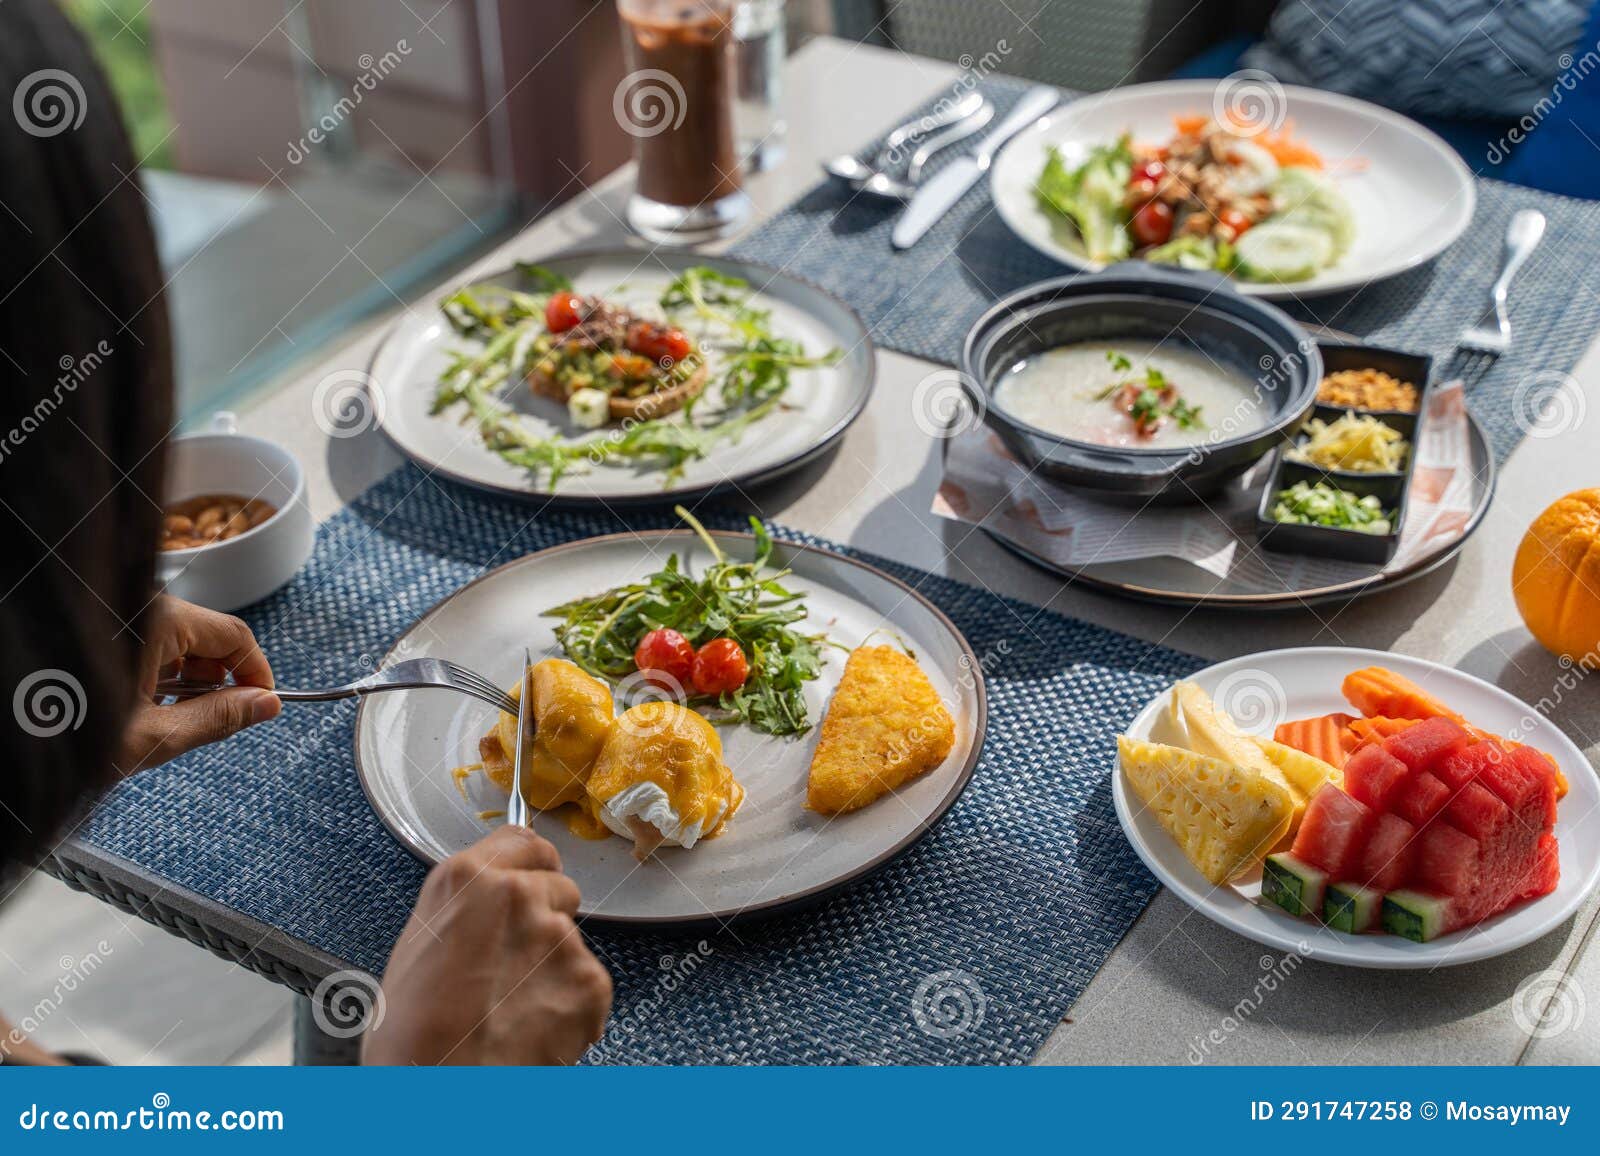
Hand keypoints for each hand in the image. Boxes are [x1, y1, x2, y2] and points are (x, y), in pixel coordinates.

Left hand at [116, 595, 279, 773]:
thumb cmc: (62, 733)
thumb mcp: (152, 735)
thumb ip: (217, 717)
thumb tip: (266, 705)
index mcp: (157, 620)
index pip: (234, 635)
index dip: (255, 674)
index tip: (261, 705)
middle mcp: (139, 607)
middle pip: (205, 641)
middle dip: (212, 685)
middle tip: (197, 724)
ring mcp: (119, 615)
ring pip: (176, 646)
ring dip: (179, 684)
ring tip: (151, 720)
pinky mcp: (102, 629)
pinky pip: (147, 646)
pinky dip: (151, 677)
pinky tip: (130, 707)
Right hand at [363, 826, 611, 1065]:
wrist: (437, 1095)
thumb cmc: (411, 1039)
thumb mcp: (417, 950)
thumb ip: (461, 913)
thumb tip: (482, 911)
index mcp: (466, 880)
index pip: (524, 842)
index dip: (530, 866)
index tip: (531, 880)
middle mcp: (518, 895)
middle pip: (559, 886)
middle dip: (546, 917)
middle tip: (515, 962)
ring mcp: (559, 936)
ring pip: (573, 939)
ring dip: (556, 967)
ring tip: (514, 1009)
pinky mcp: (589, 980)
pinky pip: (589, 984)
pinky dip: (571, 1006)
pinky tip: (534, 1030)